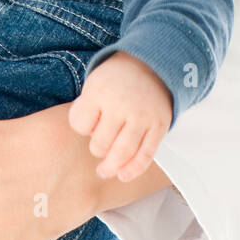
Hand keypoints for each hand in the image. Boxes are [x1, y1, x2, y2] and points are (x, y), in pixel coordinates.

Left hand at [68, 52, 172, 180]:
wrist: (152, 64)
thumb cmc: (116, 80)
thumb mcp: (94, 83)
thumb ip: (86, 109)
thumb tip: (86, 138)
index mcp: (100, 91)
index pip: (80, 124)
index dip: (81, 127)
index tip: (88, 122)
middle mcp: (122, 104)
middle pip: (100, 143)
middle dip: (96, 148)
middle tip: (99, 143)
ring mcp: (142, 116)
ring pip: (122, 153)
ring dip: (110, 167)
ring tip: (104, 171)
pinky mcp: (159, 125)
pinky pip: (146, 155)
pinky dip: (133, 169)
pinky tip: (123, 175)